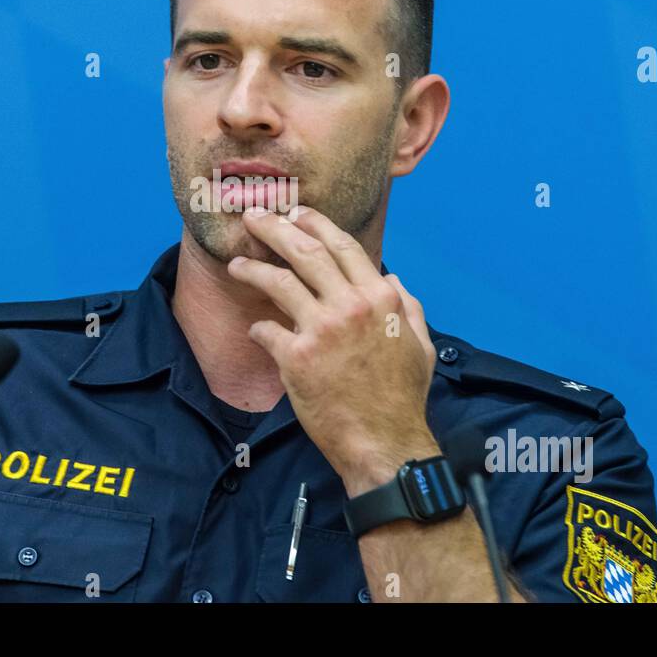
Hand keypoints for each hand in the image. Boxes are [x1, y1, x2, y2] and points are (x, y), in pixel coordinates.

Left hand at [227, 205, 440, 492]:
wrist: (384, 442)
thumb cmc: (403, 398)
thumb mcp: (420, 345)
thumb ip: (408, 306)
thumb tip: (392, 279)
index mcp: (381, 297)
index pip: (343, 245)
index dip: (315, 224)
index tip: (295, 214)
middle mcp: (350, 305)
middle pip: (305, 252)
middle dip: (274, 228)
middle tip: (252, 217)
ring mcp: (322, 330)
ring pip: (278, 282)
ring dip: (252, 268)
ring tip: (236, 264)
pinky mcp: (297, 358)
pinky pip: (267, 330)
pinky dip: (258, 327)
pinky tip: (254, 328)